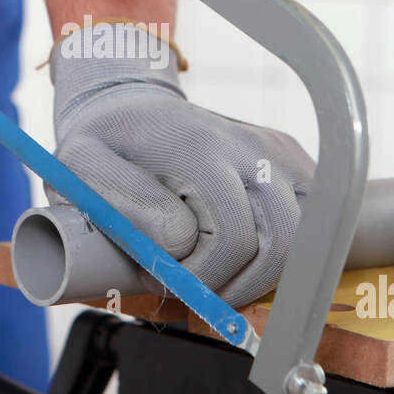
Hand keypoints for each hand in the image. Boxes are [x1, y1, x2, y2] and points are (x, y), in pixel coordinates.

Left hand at [47, 23, 313, 306]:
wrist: (130, 105)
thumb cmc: (104, 144)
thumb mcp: (82, 166)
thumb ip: (125, 205)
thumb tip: (180, 243)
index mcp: (200, 147)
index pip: (233, 237)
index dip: (202, 277)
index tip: (160, 275)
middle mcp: (251, 146)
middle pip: (282, 244)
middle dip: (238, 286)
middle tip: (194, 288)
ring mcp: (279, 153)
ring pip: (305, 239)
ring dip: (263, 274)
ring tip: (216, 273)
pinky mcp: (294, 162)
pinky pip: (312, 224)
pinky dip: (281, 254)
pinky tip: (240, 254)